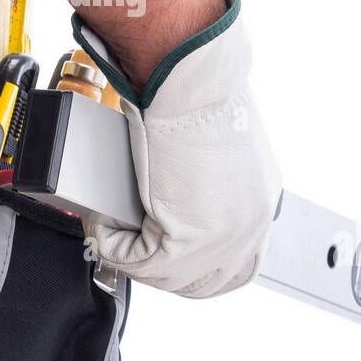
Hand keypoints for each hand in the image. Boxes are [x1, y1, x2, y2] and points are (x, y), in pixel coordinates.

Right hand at [81, 0, 281, 298]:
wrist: (187, 78)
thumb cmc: (194, 93)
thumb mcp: (211, 147)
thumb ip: (202, 180)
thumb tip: (168, 192)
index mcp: (259, 204)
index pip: (235, 265)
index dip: (194, 268)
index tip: (159, 252)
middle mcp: (251, 226)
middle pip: (204, 281)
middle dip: (160, 272)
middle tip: (126, 245)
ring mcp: (224, 238)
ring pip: (169, 277)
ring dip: (131, 259)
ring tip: (109, 229)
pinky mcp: (190, 240)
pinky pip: (140, 262)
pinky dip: (113, 247)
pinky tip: (101, 224)